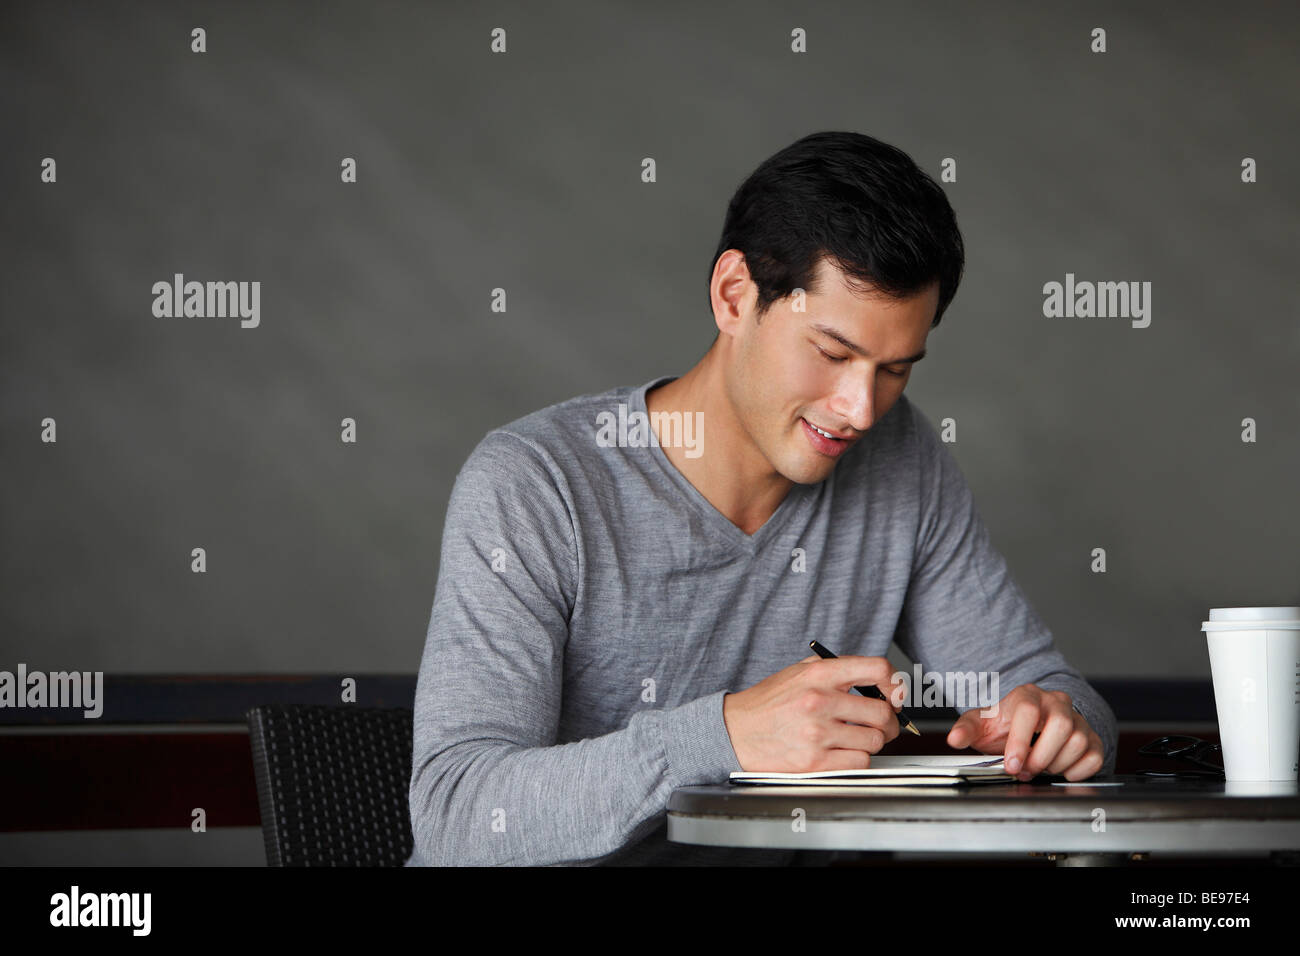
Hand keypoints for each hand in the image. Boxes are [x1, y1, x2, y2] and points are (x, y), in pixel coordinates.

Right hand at [723, 655, 906, 772]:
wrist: (734, 731)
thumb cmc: (767, 704)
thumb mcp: (798, 672)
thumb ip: (836, 670)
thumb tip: (877, 680)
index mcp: (819, 674)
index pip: (877, 669)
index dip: (894, 684)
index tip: (894, 695)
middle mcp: (819, 701)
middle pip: (882, 711)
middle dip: (888, 720)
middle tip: (881, 724)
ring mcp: (817, 733)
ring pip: (874, 740)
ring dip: (871, 741)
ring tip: (856, 737)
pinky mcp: (814, 761)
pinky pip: (859, 762)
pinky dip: (858, 759)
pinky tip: (844, 752)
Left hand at [945, 684, 1103, 781]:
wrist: (1031, 727)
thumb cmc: (1005, 725)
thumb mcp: (982, 725)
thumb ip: (966, 730)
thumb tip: (954, 739)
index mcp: (1027, 696)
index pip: (1028, 711)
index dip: (1020, 741)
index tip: (1012, 765)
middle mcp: (1056, 703)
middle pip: (1061, 726)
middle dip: (1041, 756)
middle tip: (1026, 769)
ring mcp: (1077, 719)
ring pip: (1078, 742)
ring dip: (1057, 764)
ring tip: (1040, 767)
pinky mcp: (1092, 737)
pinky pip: (1094, 755)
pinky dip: (1078, 770)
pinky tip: (1060, 769)